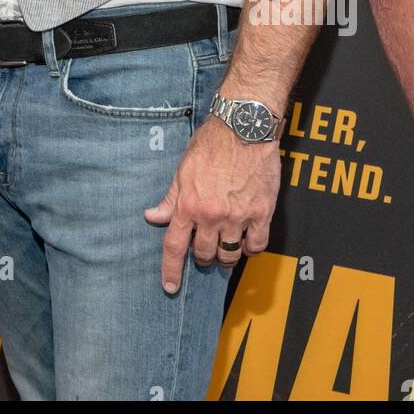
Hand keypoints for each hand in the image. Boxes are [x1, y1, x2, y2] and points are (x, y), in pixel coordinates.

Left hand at [144, 114, 279, 292]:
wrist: (244, 127)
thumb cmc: (212, 143)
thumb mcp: (183, 169)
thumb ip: (171, 198)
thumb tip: (152, 216)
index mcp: (189, 204)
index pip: (174, 246)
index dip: (171, 270)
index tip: (170, 287)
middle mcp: (211, 215)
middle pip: (203, 254)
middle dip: (201, 256)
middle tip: (204, 247)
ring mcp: (237, 216)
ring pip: (229, 254)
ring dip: (224, 255)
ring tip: (224, 244)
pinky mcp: (262, 213)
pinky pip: (256, 246)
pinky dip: (250, 248)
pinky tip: (246, 240)